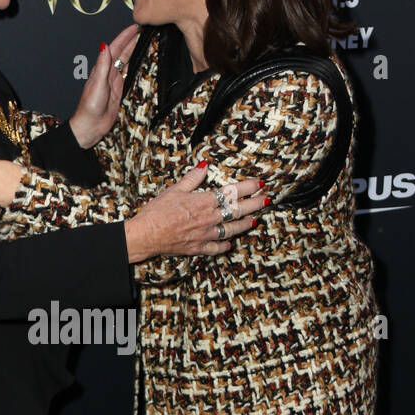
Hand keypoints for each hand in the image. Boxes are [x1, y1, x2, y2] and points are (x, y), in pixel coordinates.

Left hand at [69, 24, 138, 147]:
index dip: (124, 37)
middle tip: (144, 31)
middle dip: (131, 41)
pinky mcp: (119, 91)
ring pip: (126, 62)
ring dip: (134, 51)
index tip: (134, 27)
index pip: (115, 48)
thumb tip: (105, 47)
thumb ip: (103, 66)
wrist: (90, 126)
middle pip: (122, 53)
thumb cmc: (90, 107)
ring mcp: (114, 82)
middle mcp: (108, 73)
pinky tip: (141, 62)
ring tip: (145, 42)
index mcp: (102, 69)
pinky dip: (135, 67)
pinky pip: (129, 75)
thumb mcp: (98, 84)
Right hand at [124, 166, 266, 263]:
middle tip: (267, 200)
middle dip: (256, 204)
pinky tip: (230, 243)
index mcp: (205, 201)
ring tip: (254, 220)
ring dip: (245, 224)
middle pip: (239, 211)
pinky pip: (218, 248)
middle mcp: (210, 218)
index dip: (249, 187)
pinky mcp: (199, 248)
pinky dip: (226, 245)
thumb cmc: (157, 212)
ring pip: (233, 230)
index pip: (233, 192)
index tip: (260, 183)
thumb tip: (204, 166)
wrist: (146, 235)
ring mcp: (207, 235)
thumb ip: (192, 179)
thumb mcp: (174, 190)